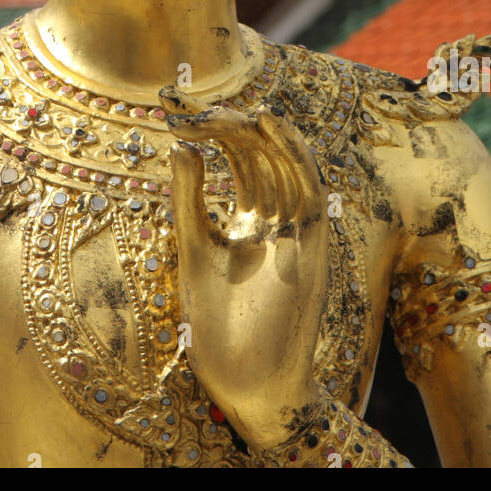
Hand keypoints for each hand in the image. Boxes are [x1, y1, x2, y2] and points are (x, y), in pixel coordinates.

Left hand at [164, 100, 328, 449]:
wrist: (246, 385)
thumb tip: (180, 144)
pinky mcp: (312, 247)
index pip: (240, 160)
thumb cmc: (218, 328)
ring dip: (264, 131)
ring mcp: (296, 232)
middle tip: (197, 107)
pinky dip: (294, 153)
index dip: (215, 130)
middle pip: (261, 155)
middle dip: (232, 125)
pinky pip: (308, 188)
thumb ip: (189, 200)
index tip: (179, 108)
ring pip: (287, 164)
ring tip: (238, 106)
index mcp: (251, 222)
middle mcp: (277, 221)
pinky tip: (270, 124)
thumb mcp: (194, 250)